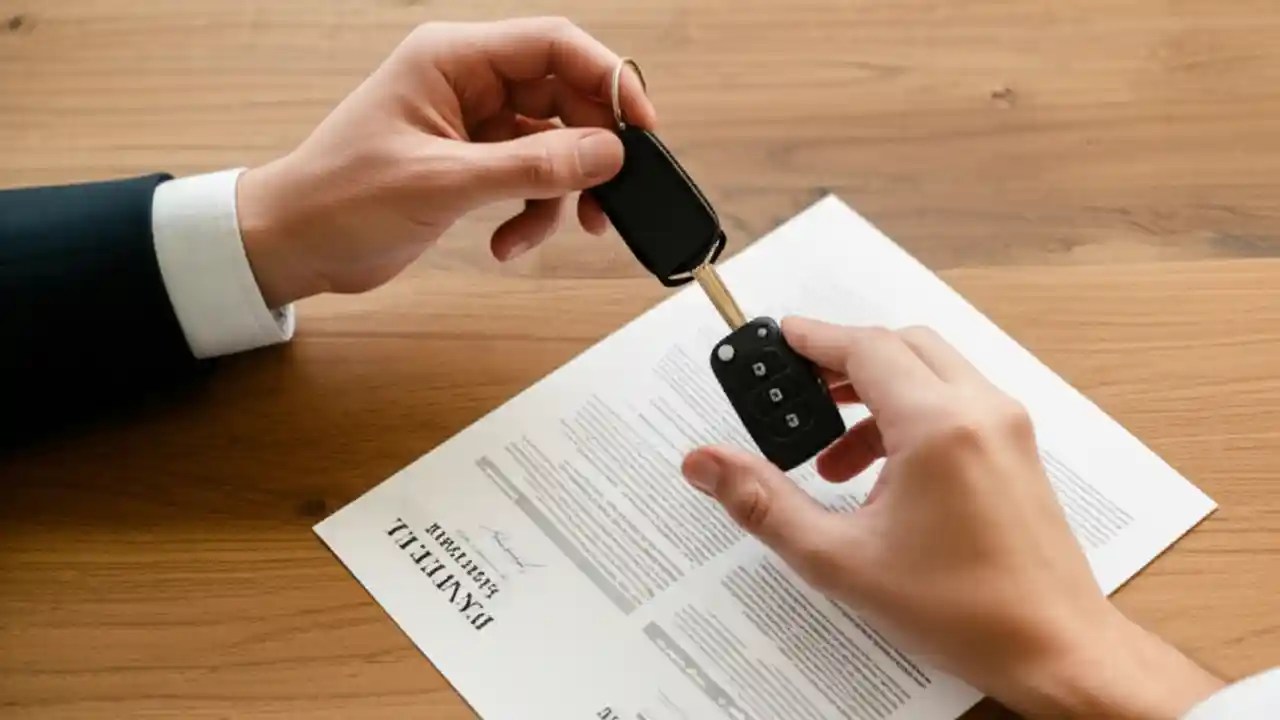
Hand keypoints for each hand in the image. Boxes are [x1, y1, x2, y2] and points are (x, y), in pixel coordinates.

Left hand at [234, 17, 655, 307]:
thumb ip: (531, 166)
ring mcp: (473, 123)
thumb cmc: (339, 198)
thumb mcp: (442, 182)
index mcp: (453, 58)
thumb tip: (607, 153)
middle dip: (590, 149)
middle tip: (610, 196)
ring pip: (554, 142)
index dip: (607, 79)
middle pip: (564, 95)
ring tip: (546, 231)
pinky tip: (507, 241)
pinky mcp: (473, 162)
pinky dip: (532, 210)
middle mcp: (468, 81)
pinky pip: (530, 176)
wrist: (292, 243)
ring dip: (560, 191)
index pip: (554, 45)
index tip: (641, 127)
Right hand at [681, 317, 1222, 717]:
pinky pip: (956, 402)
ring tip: (832, 455)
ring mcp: (1007, 427)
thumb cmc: (965, 611)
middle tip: (798, 388)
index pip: (866, 347)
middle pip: (900, 346)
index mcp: (939, 426)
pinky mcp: (1017, 449)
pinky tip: (879, 475)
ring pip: (931, 371)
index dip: (813, 337)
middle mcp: (981, 411)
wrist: (1054, 648)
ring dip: (875, 393)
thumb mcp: (840, 559)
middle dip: (843, 360)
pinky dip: (910, 414)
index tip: (779, 336)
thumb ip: (764, 503)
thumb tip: (707, 464)